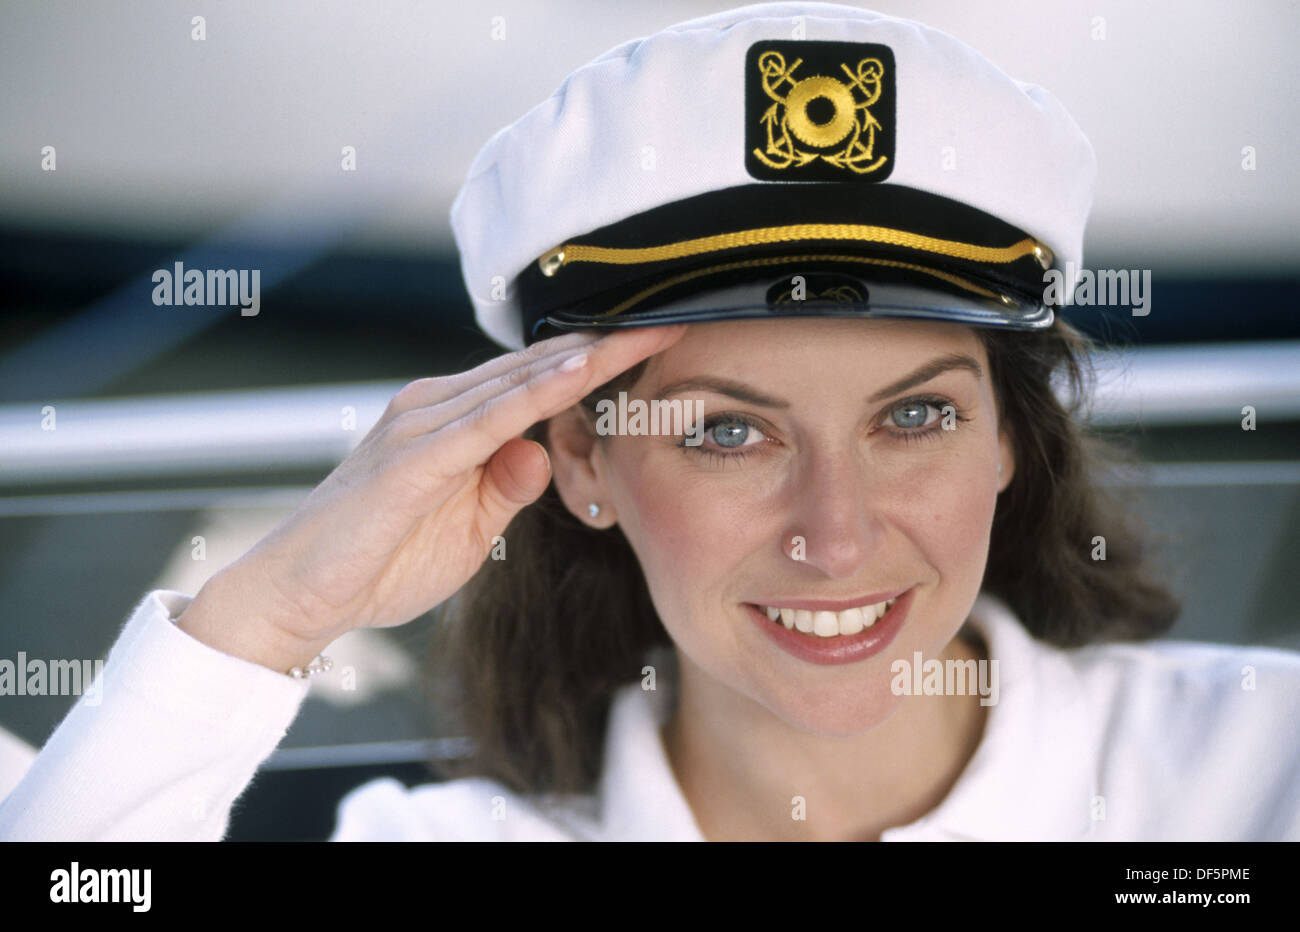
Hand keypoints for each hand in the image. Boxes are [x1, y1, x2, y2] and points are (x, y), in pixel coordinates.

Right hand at [183, 325, 684, 665]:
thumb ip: (506, 485)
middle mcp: (437, 408)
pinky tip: (577, 373)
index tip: (654, 346)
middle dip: (606, 347)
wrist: (299, 593)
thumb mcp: (470, 529)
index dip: (598, 362)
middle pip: (537, 368)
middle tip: (671, 322)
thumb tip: (542, 450)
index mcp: (453, 422)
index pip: (537, 382)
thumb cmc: (379, 560)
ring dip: (584, 357)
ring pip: (519, 381)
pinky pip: (487, 419)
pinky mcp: (412, 457)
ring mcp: (422, 426)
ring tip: (643, 335)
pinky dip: (535, 394)